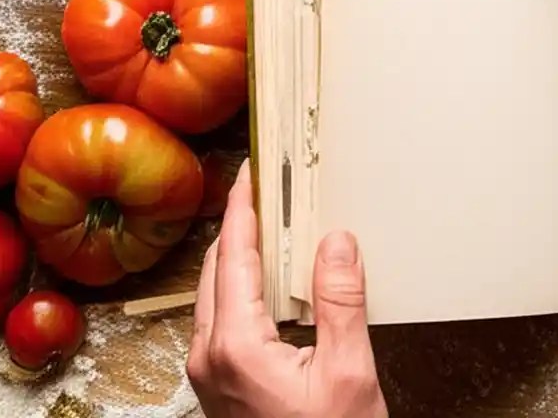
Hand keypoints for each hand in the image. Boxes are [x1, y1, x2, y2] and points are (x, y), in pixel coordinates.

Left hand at [187, 161, 386, 417]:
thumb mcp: (348, 373)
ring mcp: (209, 373)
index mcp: (235, 348)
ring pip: (216, 293)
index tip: (252, 172)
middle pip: (216, 269)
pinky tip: (274, 278)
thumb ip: (339, 302)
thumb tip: (336, 241)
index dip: (243, 209)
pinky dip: (244, 286)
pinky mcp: (220, 384)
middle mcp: (208, 357)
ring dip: (241, 255)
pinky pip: (223, 317)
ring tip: (274, 223)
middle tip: (268, 188)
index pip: (233, 257)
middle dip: (240, 224)